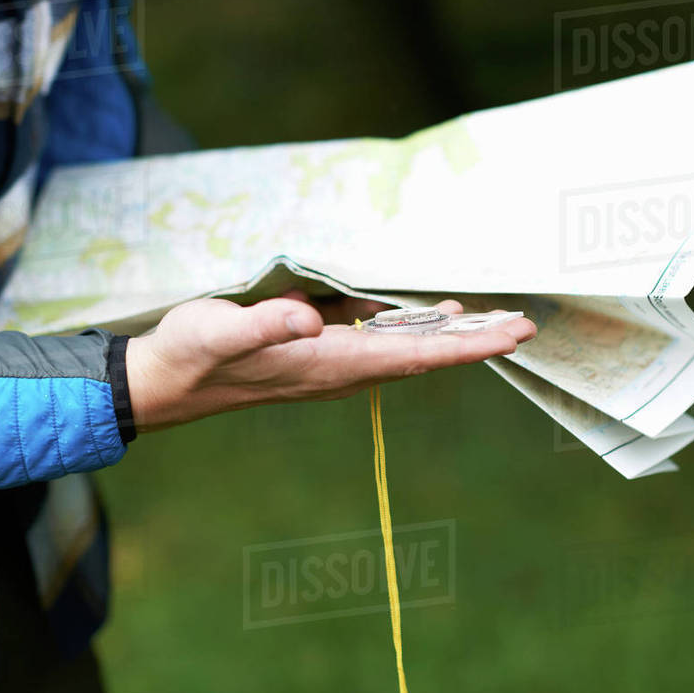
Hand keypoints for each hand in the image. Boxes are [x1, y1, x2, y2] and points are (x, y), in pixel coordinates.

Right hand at [125, 297, 536, 431]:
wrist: (169, 381)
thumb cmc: (194, 355)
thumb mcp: (223, 332)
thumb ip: (265, 325)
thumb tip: (310, 320)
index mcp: (329, 363)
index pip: (413, 356)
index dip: (465, 346)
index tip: (510, 336)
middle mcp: (340, 366)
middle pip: (422, 354)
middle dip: (474, 341)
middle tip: (525, 324)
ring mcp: (331, 359)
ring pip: (405, 346)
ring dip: (450, 334)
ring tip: (493, 318)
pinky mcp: (317, 347)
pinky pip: (378, 336)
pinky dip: (411, 324)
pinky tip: (427, 311)